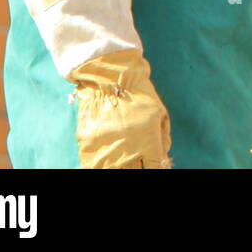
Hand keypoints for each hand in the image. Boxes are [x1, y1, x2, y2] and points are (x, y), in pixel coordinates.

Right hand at [69, 48, 171, 167]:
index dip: (154, 168)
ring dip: (118, 166)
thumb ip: (163, 139)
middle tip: (136, 161)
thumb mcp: (160, 114)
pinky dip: (98, 166)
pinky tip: (104, 159)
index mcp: (149, 141)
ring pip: (113, 172)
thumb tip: (163, 161)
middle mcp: (128, 149)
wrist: (112, 78)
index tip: (152, 165)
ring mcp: (107, 149)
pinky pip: (93, 167)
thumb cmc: (140, 94)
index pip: (154, 168)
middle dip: (136, 168)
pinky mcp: (88, 146)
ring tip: (120, 158)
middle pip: (133, 172)